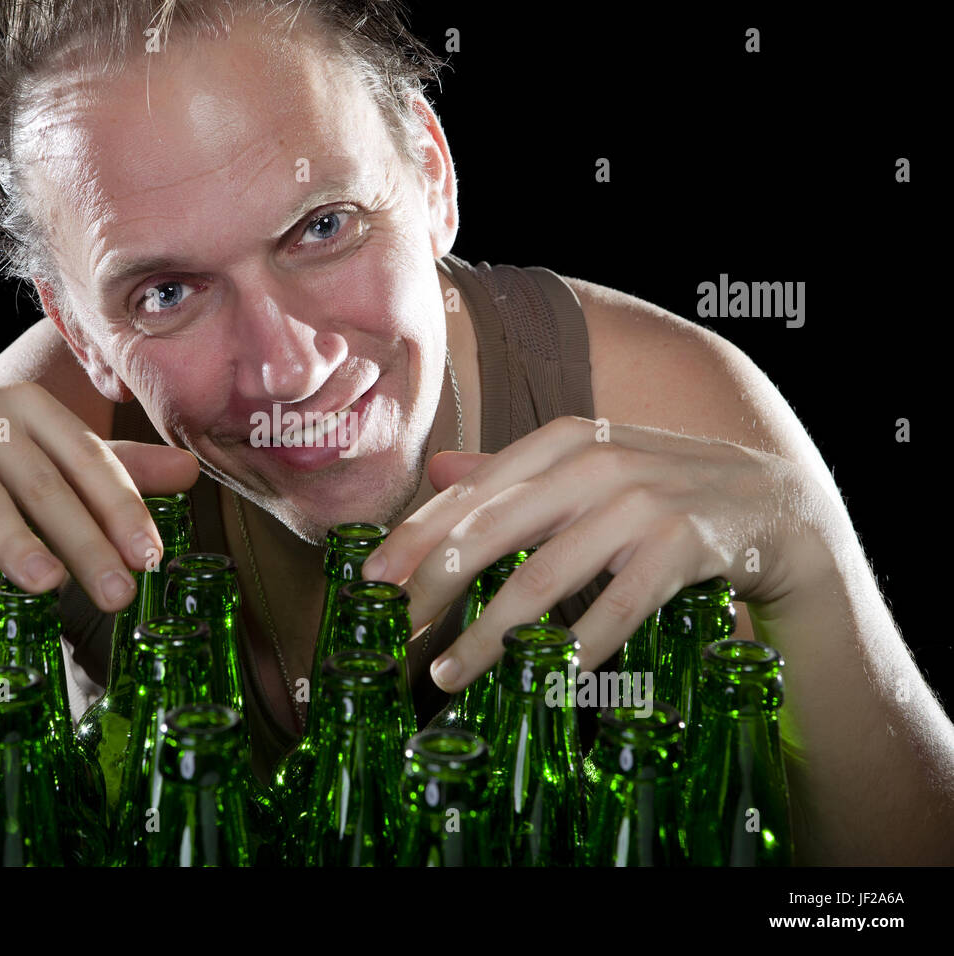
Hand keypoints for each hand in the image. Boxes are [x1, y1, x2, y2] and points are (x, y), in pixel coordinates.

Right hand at [0, 382, 198, 614]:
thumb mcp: (35, 463)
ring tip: (49, 587)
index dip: (123, 507)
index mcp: (26, 406)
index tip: (152, 558)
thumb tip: (191, 471)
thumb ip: (106, 471)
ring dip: (16, 544)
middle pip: (41, 482)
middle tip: (118, 593)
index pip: (87, 458)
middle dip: (83, 540)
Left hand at [360, 416, 835, 688]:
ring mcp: (639, 505)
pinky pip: (615, 610)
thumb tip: (436, 471)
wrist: (772, 504)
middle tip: (393, 635)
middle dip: (433, 589)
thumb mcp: (585, 469)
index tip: (368, 585)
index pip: (467, 494)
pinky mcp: (681, 549)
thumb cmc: (659, 491)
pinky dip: (575, 650)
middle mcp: (593, 464)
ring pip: (543, 579)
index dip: (411, 541)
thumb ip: (512, 475)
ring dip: (490, 636)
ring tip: (447, 676)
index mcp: (559, 442)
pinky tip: (541, 682)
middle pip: (491, 532)